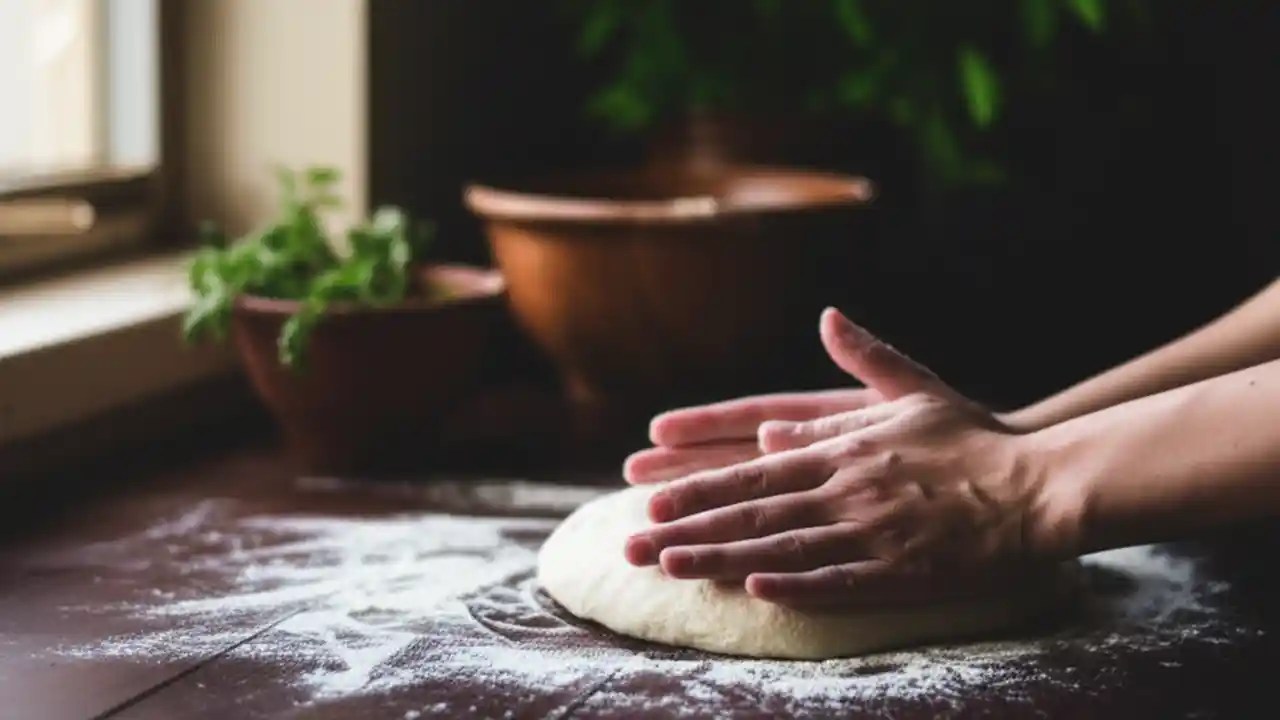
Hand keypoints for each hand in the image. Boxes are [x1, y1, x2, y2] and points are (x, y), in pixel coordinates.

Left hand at [625, 308, 1068, 609]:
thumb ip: (865, 357)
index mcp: (843, 448)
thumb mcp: (915, 388)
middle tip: (633, 542)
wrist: (1040, 482)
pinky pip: (840, 582)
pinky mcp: (902, 572)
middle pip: (753, 511)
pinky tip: (755, 593)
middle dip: (688, 526)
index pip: (753, 469)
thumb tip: (826, 319)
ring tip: (670, 568)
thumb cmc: (975, 437)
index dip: (697, 483)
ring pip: (782, 548)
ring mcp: (872, 532)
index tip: (649, 492)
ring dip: (721, 559)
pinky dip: (795, 587)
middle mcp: (847, 488)